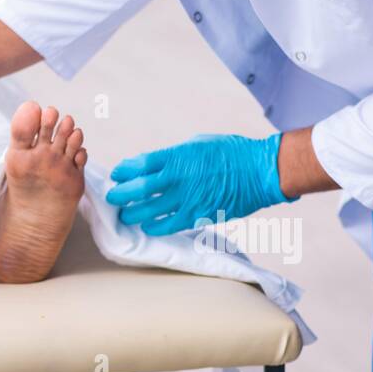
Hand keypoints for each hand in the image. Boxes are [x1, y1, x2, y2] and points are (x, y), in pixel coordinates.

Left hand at [105, 133, 293, 235]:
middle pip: (138, 189)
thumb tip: (156, 163)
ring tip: (126, 214)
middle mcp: (177, 179)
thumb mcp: (196, 144)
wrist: (259, 171)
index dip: (124, 171)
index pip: (139, 165)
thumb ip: (174, 156)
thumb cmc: (230, 152)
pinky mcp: (198, 215)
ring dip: (133, 213)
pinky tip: (147, 226)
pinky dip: (156, 227)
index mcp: (176, 157)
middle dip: (121, 194)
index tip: (117, 174)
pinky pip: (170, 225)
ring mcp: (187, 199)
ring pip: (150, 210)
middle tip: (113, 197)